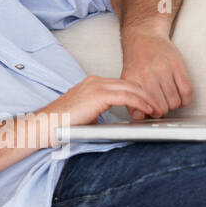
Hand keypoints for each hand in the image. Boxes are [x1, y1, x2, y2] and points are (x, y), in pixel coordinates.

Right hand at [35, 74, 158, 129]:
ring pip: (131, 88)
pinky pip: (127, 96)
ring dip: (148, 99)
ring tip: (158, 109)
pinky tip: (148, 110)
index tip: (150, 104)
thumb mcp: (86, 115)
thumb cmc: (61, 125)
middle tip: (160, 106)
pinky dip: (141, 102)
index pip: (122, 85)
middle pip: (130, 83)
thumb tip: (115, 121)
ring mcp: (97, 86)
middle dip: (147, 94)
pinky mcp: (98, 95)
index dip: (139, 94)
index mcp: (93, 84)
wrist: (46, 125)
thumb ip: (100, 113)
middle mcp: (96, 81)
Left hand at [120, 32, 193, 119]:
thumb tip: (140, 117)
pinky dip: (186, 99)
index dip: (151, 113)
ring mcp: (164, 70)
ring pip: (175, 101)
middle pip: (163, 107)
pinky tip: (181, 95)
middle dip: (164, 108)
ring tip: (170, 97)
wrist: (144, 36)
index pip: (145, 108)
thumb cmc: (137, 62)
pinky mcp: (178, 66)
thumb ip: (131, 101)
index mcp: (134, 81)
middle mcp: (148, 76)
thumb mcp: (128, 81)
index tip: (153, 111)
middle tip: (162, 102)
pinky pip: (187, 92)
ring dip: (175, 103)